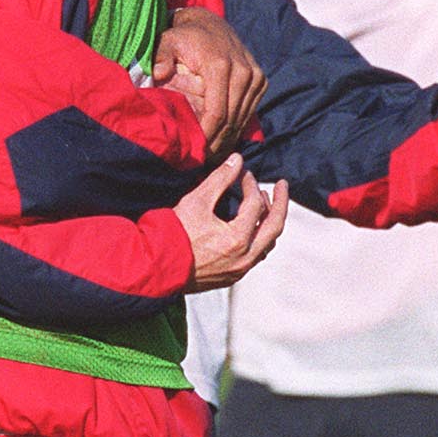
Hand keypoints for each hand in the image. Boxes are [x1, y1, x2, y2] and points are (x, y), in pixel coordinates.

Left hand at [154, 5, 265, 156]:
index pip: (217, 112)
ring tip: (213, 155)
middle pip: (231, 119)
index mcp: (221, 66)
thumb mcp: (168, 41)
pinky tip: (225, 141)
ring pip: (242, 118)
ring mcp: (255, 76)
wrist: (209, 24)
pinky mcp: (260, 80)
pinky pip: (250, 111)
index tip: (197, 151)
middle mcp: (243, 72)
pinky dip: (237, 127)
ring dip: (229, 139)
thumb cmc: (184, 37)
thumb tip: (158, 73)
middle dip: (217, 142)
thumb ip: (161, 57)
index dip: (207, 135)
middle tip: (203, 160)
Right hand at [174, 154, 289, 290]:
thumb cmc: (173, 235)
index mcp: (238, 238)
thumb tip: (237, 160)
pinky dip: (259, 237)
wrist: (155, 269)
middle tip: (282, 186)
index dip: (250, 183)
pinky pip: (255, 255)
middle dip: (280, 203)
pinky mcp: (231, 276)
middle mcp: (244, 257)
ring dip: (269, 222)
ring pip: (266, 243)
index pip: (255, 204)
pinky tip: (252, 228)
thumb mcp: (196, 201)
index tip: (243, 173)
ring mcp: (239, 269)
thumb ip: (219, 179)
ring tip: (266, 204)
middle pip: (274, 227)